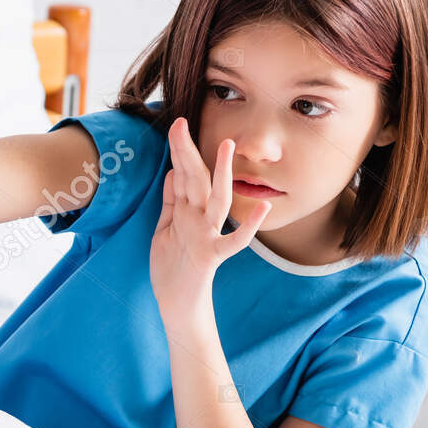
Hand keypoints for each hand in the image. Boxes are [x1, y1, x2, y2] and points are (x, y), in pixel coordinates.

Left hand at [149, 117, 269, 316]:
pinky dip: (249, 226)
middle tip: (181, 122)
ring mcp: (207, 236)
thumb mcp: (165, 229)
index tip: (175, 124)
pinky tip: (263, 207)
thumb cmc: (172, 268)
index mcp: (187, 212)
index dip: (177, 151)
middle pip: (195, 180)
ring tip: (226, 147)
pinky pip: (234, 241)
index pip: (182, 175)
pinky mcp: (212, 256)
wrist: (177, 306)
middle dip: (188, 152)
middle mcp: (199, 220)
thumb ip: (171, 202)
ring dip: (221, 174)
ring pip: (215, 201)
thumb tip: (173, 173)